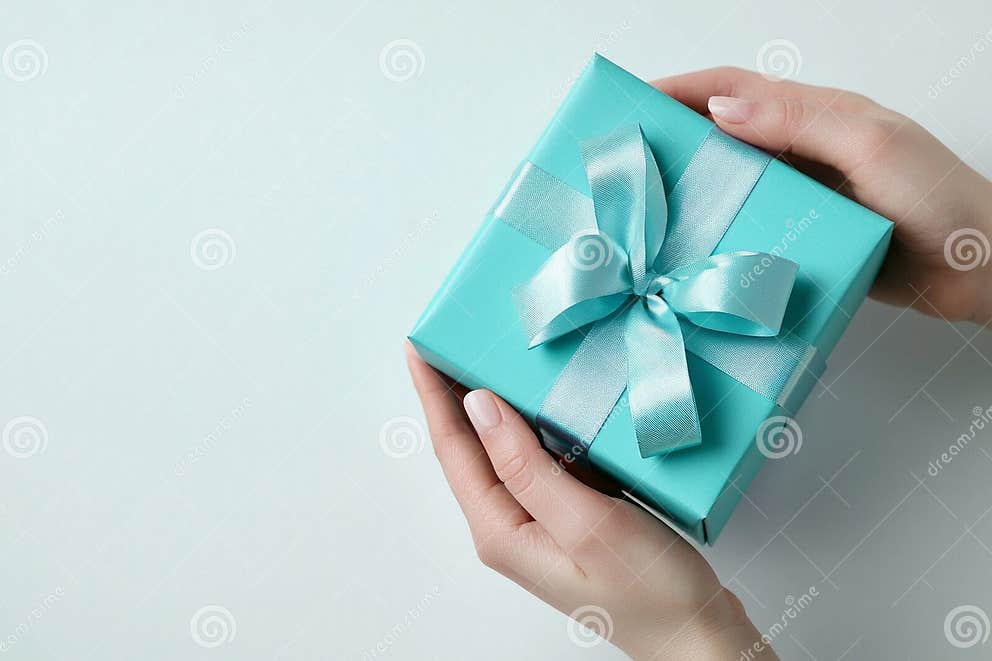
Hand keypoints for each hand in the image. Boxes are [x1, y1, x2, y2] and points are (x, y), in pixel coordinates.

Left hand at [405, 342, 775, 659]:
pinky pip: (540, 459)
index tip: (419, 344)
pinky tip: (547, 397)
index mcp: (500, 529)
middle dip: (454, 392)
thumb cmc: (647, 590)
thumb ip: (526, 465)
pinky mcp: (569, 514)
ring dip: (494, 404)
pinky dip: (537, 424)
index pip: (452, 448)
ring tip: (488, 354)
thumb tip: (479, 405)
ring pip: (504, 450)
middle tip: (451, 338)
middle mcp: (509, 525)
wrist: (695, 635)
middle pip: (469, 448)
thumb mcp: (584, 522)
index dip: (432, 394)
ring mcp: (538, 520)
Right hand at [654, 67, 991, 324]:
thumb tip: (721, 110)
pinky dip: (719, 232)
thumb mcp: (870, 146)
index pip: (738, 89)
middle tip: (628, 155)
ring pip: (734, 184)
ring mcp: (803, 196)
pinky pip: (751, 228)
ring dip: (693, 188)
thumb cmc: (937, 198)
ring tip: (648, 207)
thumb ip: (799, 124)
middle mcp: (804, 152)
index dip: (684, 88)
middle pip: (726, 135)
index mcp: (818, 116)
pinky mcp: (805, 238)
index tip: (634, 98)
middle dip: (674, 136)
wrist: (980, 269)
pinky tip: (695, 249)